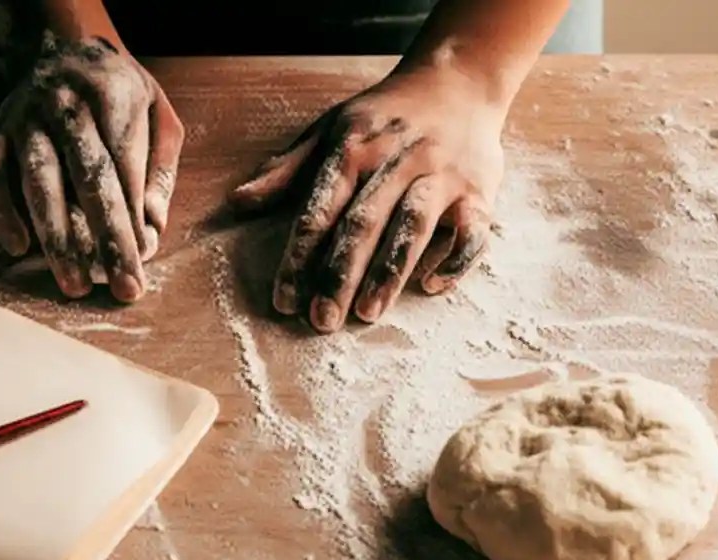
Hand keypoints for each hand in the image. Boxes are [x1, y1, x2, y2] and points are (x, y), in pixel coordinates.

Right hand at [0, 34, 183, 301]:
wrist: (60, 44)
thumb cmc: (118, 90)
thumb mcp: (157, 111)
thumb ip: (160, 166)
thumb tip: (153, 224)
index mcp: (111, 96)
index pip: (125, 167)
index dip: (134, 216)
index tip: (143, 260)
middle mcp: (65, 106)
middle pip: (88, 180)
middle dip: (107, 239)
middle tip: (122, 287)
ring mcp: (26, 121)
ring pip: (38, 183)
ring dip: (56, 238)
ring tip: (74, 284)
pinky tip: (19, 248)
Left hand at [229, 65, 505, 332]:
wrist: (459, 80)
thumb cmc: (385, 114)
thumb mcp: (331, 128)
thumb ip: (288, 169)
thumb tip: (238, 201)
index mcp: (353, 147)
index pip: (320, 209)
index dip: (299, 257)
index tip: (283, 300)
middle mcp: (396, 160)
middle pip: (364, 222)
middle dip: (339, 274)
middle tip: (321, 320)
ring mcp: (440, 174)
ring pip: (413, 224)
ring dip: (389, 271)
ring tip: (367, 313)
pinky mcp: (479, 190)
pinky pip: (473, 228)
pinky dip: (455, 257)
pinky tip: (432, 285)